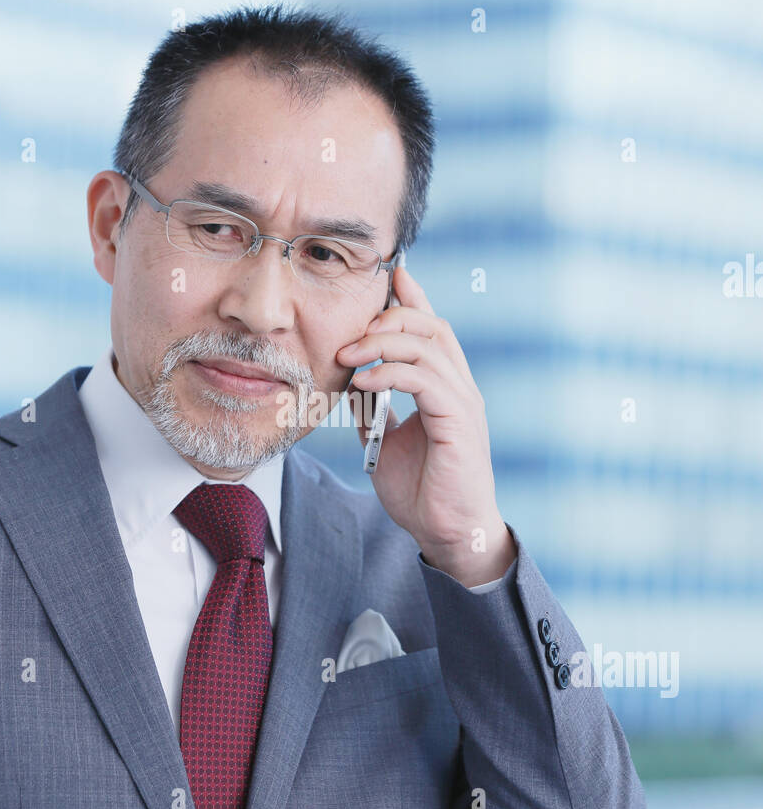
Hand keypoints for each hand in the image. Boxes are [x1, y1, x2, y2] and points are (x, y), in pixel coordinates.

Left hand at [336, 263, 515, 585]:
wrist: (446, 534)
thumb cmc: (422, 491)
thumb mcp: (387, 440)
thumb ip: (376, 409)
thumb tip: (352, 383)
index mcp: (445, 387)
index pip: (431, 328)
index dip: (412, 297)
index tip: (387, 275)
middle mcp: (459, 387)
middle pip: (431, 325)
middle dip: (389, 316)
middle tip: (348, 332)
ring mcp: (463, 403)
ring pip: (428, 346)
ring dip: (382, 343)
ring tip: (346, 356)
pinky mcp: (459, 423)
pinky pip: (425, 381)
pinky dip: (391, 373)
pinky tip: (363, 383)